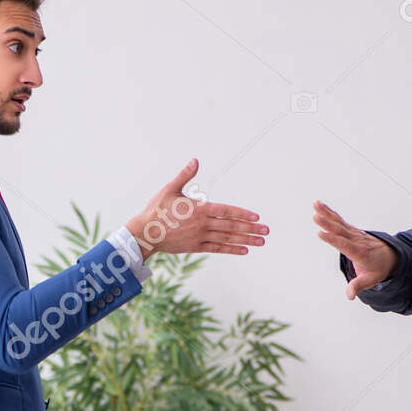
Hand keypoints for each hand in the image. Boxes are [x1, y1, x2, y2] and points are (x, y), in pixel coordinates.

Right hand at [123, 159, 267, 257]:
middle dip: (251, 229)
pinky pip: (217, 249)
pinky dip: (231, 249)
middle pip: (231, 226)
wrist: (145, 233)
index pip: (226, 211)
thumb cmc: (156, 209)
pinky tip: (243, 250)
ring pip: (227, 238)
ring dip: (245, 240)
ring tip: (261, 242)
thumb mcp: (169, 189)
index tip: (257, 217)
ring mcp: (200, 237)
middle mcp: (202, 224)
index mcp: (199, 209)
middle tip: (266, 231)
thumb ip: (185, 175)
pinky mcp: (195, 247)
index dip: (242, 214)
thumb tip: (195, 160)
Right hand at [312, 199, 397, 299]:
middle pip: (340, 231)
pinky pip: (339, 220)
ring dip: (326, 213)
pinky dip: (329, 213)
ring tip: (315, 204)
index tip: (320, 233)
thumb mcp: (371, 280)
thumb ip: (358, 286)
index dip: (332, 240)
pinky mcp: (351, 230)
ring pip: (339, 222)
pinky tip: (320, 206)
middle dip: (327, 223)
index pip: (344, 245)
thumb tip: (350, 296)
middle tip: (315, 216)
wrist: (390, 256)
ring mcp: (354, 233)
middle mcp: (356, 240)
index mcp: (360, 252)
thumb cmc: (379, 268)